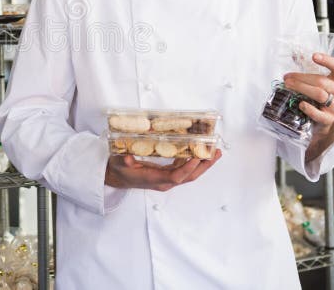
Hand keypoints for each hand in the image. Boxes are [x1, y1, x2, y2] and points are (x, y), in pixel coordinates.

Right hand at [105, 150, 221, 190]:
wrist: (117, 177)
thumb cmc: (119, 170)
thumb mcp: (118, 163)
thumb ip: (123, 161)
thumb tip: (128, 158)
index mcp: (154, 179)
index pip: (176, 176)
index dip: (187, 168)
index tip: (197, 157)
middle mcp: (164, 181)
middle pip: (189, 176)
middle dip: (204, 166)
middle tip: (216, 154)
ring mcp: (167, 179)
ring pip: (189, 173)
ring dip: (202, 163)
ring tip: (214, 152)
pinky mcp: (167, 174)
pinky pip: (184, 169)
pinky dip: (193, 161)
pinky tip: (199, 152)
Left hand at [282, 53, 333, 160]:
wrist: (323, 118)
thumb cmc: (319, 94)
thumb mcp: (317, 80)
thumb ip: (308, 68)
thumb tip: (294, 54)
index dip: (327, 60)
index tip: (313, 56)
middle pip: (322, 81)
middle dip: (301, 78)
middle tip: (287, 77)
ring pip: (319, 95)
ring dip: (301, 89)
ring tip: (288, 86)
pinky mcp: (329, 119)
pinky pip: (319, 114)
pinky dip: (308, 108)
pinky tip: (300, 104)